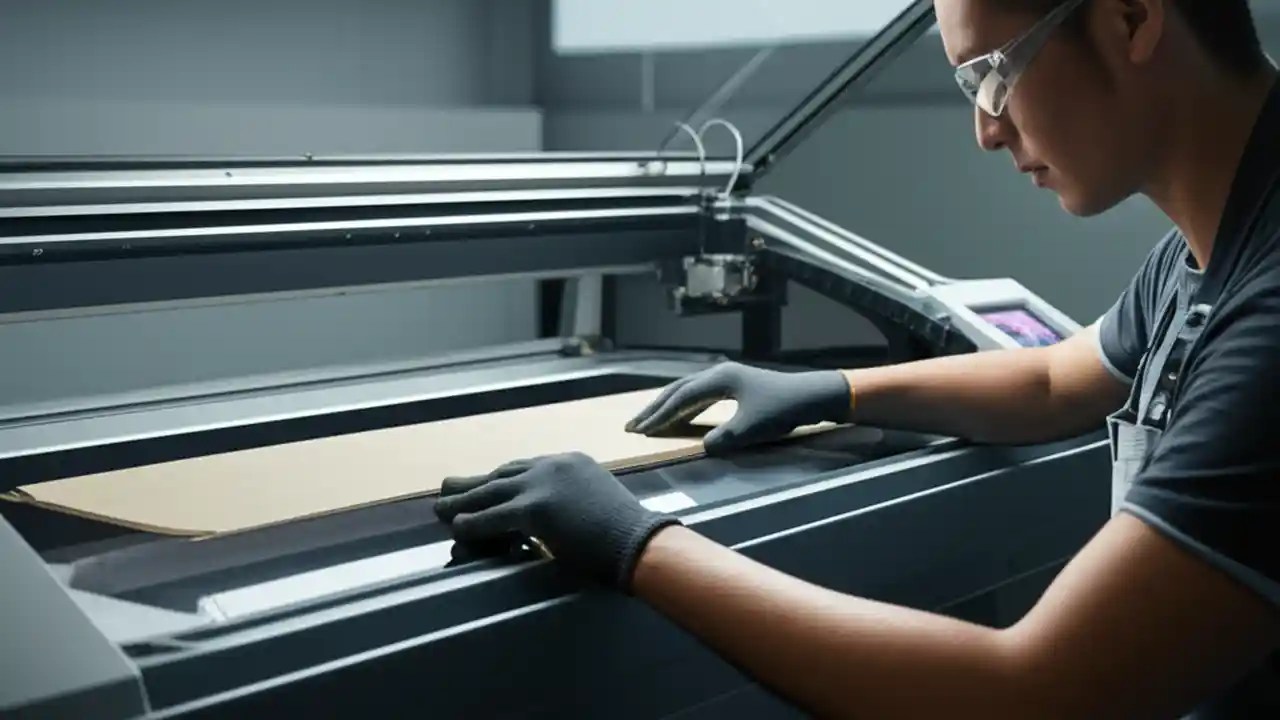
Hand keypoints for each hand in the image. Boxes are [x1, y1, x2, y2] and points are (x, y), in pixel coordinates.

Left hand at [433, 453, 680, 590]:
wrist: (640, 543)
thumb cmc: (628, 535)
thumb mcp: (598, 505)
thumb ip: (574, 503)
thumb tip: (555, 520)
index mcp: (571, 462)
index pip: (526, 467)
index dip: (502, 480)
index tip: (485, 487)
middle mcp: (554, 465)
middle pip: (504, 473)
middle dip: (475, 484)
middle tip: (448, 488)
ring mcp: (543, 484)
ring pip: (492, 491)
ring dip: (463, 501)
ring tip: (440, 509)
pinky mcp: (535, 508)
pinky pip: (493, 516)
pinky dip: (472, 523)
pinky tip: (457, 528)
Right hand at [625, 362, 852, 453]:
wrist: (812, 396)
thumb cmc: (782, 410)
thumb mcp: (750, 429)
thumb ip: (723, 439)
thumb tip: (704, 447)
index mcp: (719, 379)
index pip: (681, 398)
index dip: (659, 415)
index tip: (640, 429)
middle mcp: (720, 373)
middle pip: (678, 389)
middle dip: (655, 408)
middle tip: (632, 424)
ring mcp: (728, 377)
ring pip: (688, 390)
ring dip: (668, 405)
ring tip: (649, 420)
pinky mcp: (736, 384)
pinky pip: (701, 394)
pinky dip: (685, 405)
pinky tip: (680, 414)